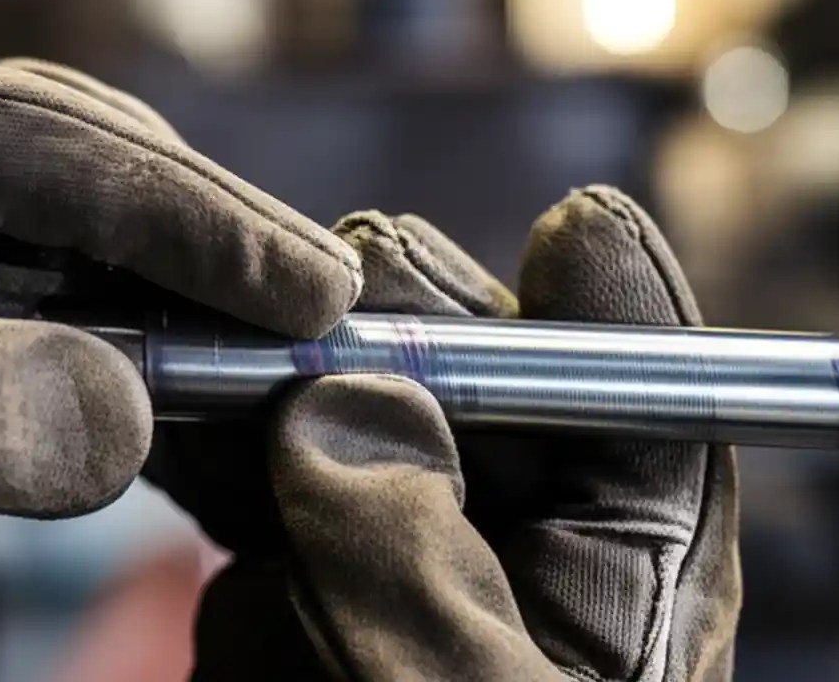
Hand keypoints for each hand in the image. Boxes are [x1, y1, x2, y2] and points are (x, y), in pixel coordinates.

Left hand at [0, 34, 360, 516]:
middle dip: (225, 252)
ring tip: (268, 357)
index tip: (323, 296)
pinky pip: (59, 311)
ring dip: (187, 309)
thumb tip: (129, 427)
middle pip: (122, 186)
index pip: (95, 159)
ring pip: (101, 252)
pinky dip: (125, 358)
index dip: (222, 229)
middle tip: (322, 316)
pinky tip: (170, 399)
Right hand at [150, 187, 738, 679]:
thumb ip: (420, 572)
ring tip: (265, 319)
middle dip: (429, 332)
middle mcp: (516, 577)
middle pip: (491, 403)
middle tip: (367, 268)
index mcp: (621, 605)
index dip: (617, 322)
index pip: (645, 430)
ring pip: (362, 432)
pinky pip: (267, 493)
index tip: (577, 232)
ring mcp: (401, 579)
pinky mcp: (302, 596)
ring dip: (308, 376)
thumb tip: (348, 407)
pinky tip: (193, 404)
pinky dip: (226, 447)